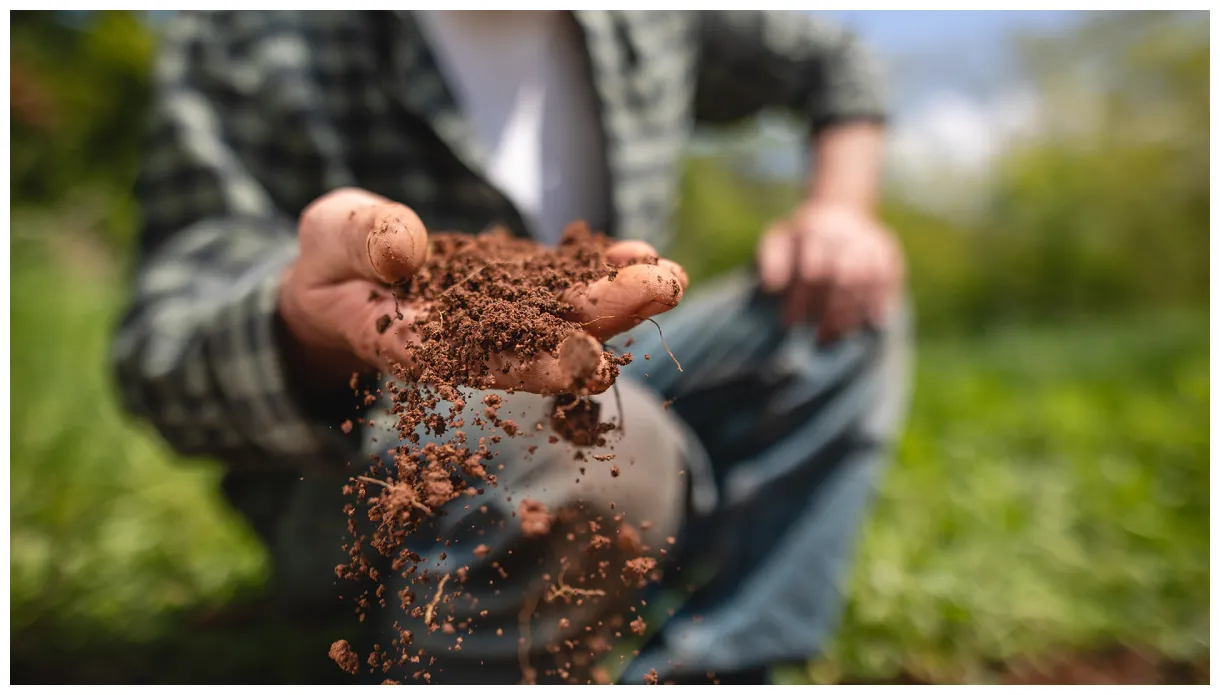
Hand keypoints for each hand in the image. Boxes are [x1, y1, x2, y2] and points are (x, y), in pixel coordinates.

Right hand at [276, 188, 687, 397]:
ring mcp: (500, 317)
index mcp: (417, 345)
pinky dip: (602, 271)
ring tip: (669, 274)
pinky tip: (644, 254)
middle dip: (604, 319)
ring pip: (564, 315)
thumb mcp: (327, 238)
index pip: (481, 362)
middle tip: (662, 291)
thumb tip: (406, 248)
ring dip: (620, 298)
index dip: (535, 364)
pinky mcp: (518, 291)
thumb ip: (360, 240)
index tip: (589, 363)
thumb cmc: (329, 261)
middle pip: (542, 340)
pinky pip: (564, 283)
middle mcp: (472, 342)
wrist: (345, 274)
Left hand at [757, 201, 903, 344]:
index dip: (801, 300)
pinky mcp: (889, 250)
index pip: (811, 272)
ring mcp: (870, 241)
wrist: (840, 208)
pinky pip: (889, 279)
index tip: (790, 323)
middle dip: (831, 312)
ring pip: (867, 281)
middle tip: (819, 337)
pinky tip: (872, 323)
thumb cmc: (801, 236)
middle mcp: (846, 234)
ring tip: (839, 335)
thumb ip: (771, 260)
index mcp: (815, 231)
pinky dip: (881, 302)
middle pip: (843, 278)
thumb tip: (772, 286)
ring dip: (854, 312)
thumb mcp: (778, 239)